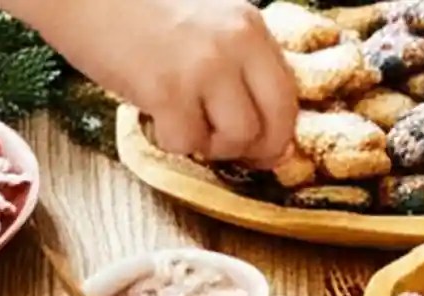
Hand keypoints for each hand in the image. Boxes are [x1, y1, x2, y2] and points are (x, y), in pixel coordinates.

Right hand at [15, 0, 297, 165]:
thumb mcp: (204, 21)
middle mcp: (236, 44)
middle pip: (274, 123)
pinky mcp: (167, 90)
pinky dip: (171, 141)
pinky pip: (187, 142)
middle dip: (255, 151)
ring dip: (209, 146)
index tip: (264, 149)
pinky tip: (155, 115)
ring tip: (182, 123)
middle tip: (227, 152)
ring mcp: (204, 67)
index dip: (279, 131)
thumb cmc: (135, 9)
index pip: (288, 93)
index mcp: (249, 26)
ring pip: (235, 139)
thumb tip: (260, 122)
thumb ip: (235, 60)